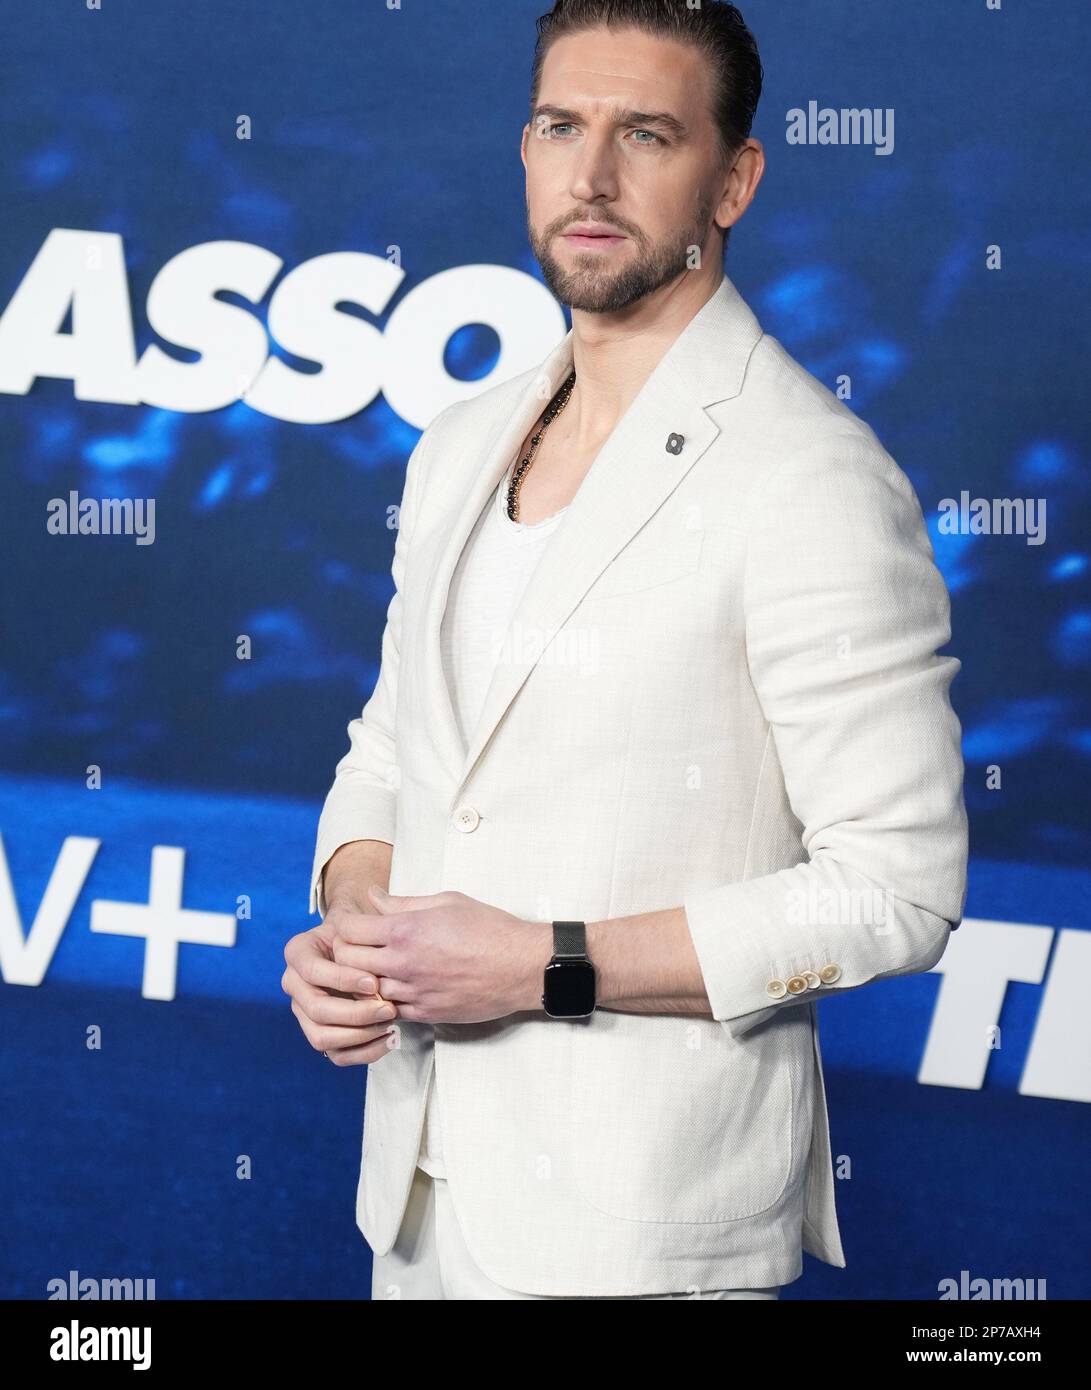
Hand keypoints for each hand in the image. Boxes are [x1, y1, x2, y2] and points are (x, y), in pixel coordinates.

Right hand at [282, 919, 400, 1066]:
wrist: (358, 943)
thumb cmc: (359, 932)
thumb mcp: (356, 923)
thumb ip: (361, 938)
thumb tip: (374, 981)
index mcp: (297, 952)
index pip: (312, 971)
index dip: (343, 980)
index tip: (374, 983)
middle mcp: (293, 983)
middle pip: (317, 1009)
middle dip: (356, 1014)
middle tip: (388, 1009)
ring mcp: (303, 1011)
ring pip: (321, 1037)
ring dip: (359, 1035)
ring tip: (389, 1024)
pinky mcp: (319, 1032)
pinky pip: (336, 1054)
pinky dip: (365, 1052)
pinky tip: (388, 1039)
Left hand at [328, 886, 547, 1023]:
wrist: (521, 966)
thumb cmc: (489, 928)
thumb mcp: (446, 901)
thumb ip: (403, 902)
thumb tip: (373, 896)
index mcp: (405, 930)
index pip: (349, 930)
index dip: (345, 924)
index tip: (354, 923)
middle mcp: (403, 963)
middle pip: (346, 962)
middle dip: (346, 952)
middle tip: (358, 946)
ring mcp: (412, 992)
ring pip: (364, 990)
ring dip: (364, 979)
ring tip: (376, 968)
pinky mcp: (425, 1014)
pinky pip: (389, 1010)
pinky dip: (385, 1000)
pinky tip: (397, 987)